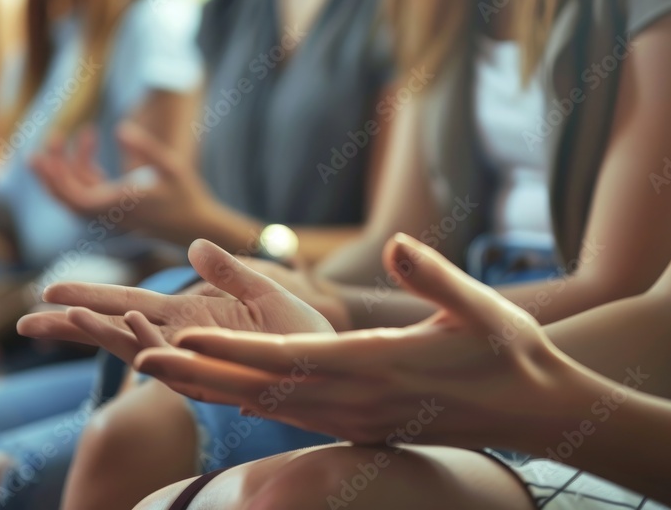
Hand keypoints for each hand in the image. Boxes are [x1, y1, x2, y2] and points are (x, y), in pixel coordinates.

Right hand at [17, 239, 336, 363]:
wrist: (336, 356)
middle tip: (26, 319)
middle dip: (74, 327)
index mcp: (188, 316)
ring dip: (106, 337)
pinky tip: (136, 345)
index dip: (87, 299)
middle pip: (118, 331)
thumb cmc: (297, 326)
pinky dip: (160, 356)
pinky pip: (185, 368)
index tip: (46, 293)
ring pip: (142, 350)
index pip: (127, 305)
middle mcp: (185, 341)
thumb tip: (193, 246)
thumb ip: (227, 268)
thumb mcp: (260, 286)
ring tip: (67, 318)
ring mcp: (200, 362)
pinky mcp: (222, 378)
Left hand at [32, 123, 222, 241]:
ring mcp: (109, 211)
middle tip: (45, 141)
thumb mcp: (172, 167)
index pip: (75, 198)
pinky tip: (88, 140)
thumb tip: (120, 128)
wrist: (195, 225)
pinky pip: (87, 187)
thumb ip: (145, 147)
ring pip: (74, 191)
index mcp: (119, 206)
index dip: (56, 179)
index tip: (45, 154)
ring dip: (63, 167)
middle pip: (65, 198)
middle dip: (49, 173)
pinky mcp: (113, 206)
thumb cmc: (186, 196)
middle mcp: (108, 213)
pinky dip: (81, 166)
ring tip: (62, 135)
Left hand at [135, 234, 590, 452]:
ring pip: (270, 407)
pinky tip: (228, 395)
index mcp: (375, 366)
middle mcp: (356, 400)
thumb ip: (431, 275)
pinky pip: (295, 416)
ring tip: (164, 374)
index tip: (181, 338)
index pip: (287, 359)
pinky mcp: (363, 426)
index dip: (231, 350)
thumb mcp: (477, 304)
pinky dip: (252, 403)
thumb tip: (394, 244)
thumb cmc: (508, 351)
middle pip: (261, 389)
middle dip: (199, 376)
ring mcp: (357, 420)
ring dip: (214, 391)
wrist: (533, 410)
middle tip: (137, 360)